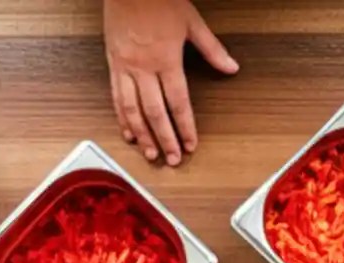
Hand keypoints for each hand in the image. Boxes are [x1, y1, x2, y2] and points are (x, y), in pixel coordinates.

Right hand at [103, 0, 237, 164]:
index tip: (191, 144)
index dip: (185, 127)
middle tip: (173, 159)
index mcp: (166, 59)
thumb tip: (231, 68)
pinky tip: (128, 132)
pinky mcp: (112, 63)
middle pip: (155, 112)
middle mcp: (144, 67)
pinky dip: (122, 117)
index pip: (178, 103)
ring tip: (150, 153)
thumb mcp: (192, 22)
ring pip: (132, 110)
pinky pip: (116, 96)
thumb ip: (212, 49)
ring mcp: (125, 67)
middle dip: (165, 139)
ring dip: (142, 135)